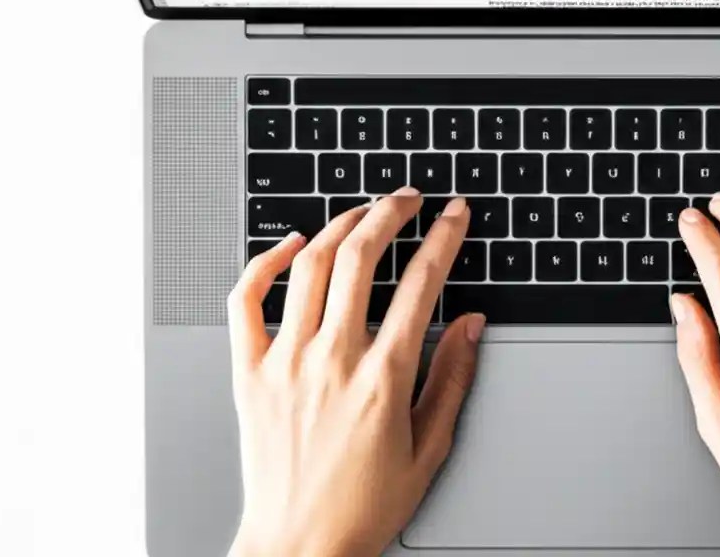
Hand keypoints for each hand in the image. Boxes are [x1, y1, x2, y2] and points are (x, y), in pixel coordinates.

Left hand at [225, 188, 484, 556]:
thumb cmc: (361, 507)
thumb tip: (472, 325)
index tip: (454, 215)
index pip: (422, 284)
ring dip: (340, 225)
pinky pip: (246, 299)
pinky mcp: (249, 372)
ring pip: (309, 265)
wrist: (298, 547)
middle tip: (409, 198)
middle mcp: (331, 360)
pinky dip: (265, 261)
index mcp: (382, 379)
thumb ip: (453, 379)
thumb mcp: (429, 448)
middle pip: (360, 256)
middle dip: (391, 213)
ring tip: (363, 212)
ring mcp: (284, 361)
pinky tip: (289, 244)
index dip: (444, 238)